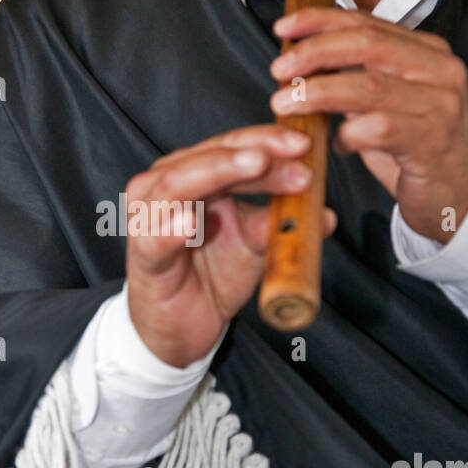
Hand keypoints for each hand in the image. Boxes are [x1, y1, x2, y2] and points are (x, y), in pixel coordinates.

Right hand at [125, 126, 336, 367]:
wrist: (179, 327)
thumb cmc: (210, 275)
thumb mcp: (253, 245)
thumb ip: (277, 223)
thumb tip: (324, 215)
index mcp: (196, 174)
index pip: (233, 146)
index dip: (270, 140)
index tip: (307, 144)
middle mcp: (166, 183)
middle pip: (209, 155)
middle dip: (255, 151)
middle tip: (295, 153)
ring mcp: (149, 216)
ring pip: (178, 183)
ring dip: (221, 171)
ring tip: (257, 164)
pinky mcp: (143, 253)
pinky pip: (155, 237)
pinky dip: (172, 228)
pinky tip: (192, 222)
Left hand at [270, 9, 467, 243]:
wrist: (461, 194)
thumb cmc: (418, 146)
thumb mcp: (391, 99)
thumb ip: (359, 73)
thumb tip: (304, 58)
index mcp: (428, 51)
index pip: (368, 23)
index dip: (320, 21)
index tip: (284, 28)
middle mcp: (441, 70)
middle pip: (367, 45)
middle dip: (315, 52)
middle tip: (280, 68)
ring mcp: (440, 105)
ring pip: (368, 86)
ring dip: (318, 92)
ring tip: (285, 103)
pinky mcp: (432, 142)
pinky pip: (376, 130)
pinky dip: (346, 136)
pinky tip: (336, 145)